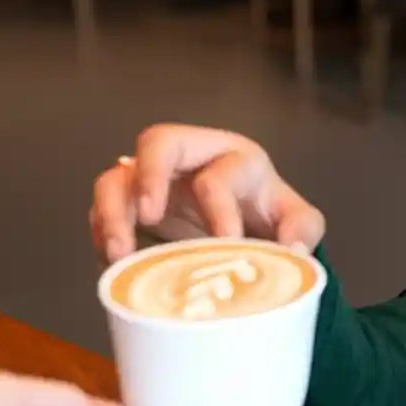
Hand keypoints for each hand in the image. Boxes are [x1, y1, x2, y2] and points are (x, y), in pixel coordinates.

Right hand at [90, 124, 324, 263]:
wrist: (250, 227)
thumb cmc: (272, 217)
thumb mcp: (299, 221)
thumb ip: (303, 231)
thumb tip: (293, 252)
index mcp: (237, 158)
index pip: (220, 174)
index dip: (221, 212)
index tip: (225, 246)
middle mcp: (192, 158)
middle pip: (158, 141)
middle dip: (150, 175)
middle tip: (150, 214)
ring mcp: (156, 179)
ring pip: (119, 175)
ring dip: (112, 211)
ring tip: (117, 254)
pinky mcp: (133, 204)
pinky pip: (104, 209)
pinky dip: (102, 233)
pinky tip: (113, 264)